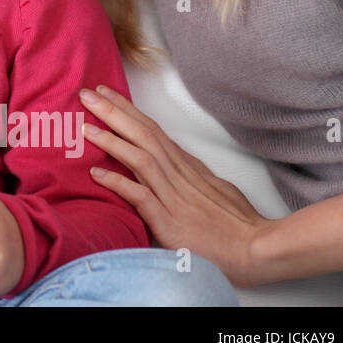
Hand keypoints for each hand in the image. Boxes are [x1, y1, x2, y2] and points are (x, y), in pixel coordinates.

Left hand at [79, 84, 276, 284]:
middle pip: (144, 135)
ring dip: (111, 141)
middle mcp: (179, 176)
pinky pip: (141, 197)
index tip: (106, 92)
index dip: (128, 110)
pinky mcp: (171, 223)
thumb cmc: (237, 223)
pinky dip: (118, 183)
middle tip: (87, 94)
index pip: (152, 130)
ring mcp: (174, 198)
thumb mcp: (214, 187)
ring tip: (85, 126)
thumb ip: (190, 172)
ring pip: (140, 160)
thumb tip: (174, 157)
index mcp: (187, 167)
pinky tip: (96, 174)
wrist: (257, 250)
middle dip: (114, 112)